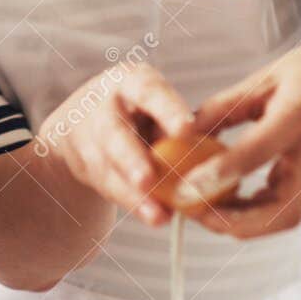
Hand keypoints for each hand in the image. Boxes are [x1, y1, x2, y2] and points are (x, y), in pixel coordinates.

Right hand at [38, 61, 195, 227]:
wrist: (82, 122)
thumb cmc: (140, 112)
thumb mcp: (156, 106)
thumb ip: (178, 127)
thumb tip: (218, 159)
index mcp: (133, 82)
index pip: (150, 93)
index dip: (168, 111)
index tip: (187, 131)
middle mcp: (106, 105)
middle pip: (115, 133)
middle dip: (132, 159)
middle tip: (149, 180)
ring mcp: (89, 136)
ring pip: (108, 167)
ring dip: (133, 194)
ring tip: (159, 215)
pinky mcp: (82, 163)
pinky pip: (107, 185)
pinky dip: (132, 203)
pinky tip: (154, 217)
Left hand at [180, 37, 300, 237]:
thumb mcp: (269, 76)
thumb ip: (227, 104)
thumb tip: (185, 127)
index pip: (261, 150)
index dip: (223, 172)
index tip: (188, 186)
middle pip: (285, 207)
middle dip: (238, 222)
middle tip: (196, 215)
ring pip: (287, 216)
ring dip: (244, 224)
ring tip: (204, 213)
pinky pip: (288, 208)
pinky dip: (256, 214)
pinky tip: (227, 205)